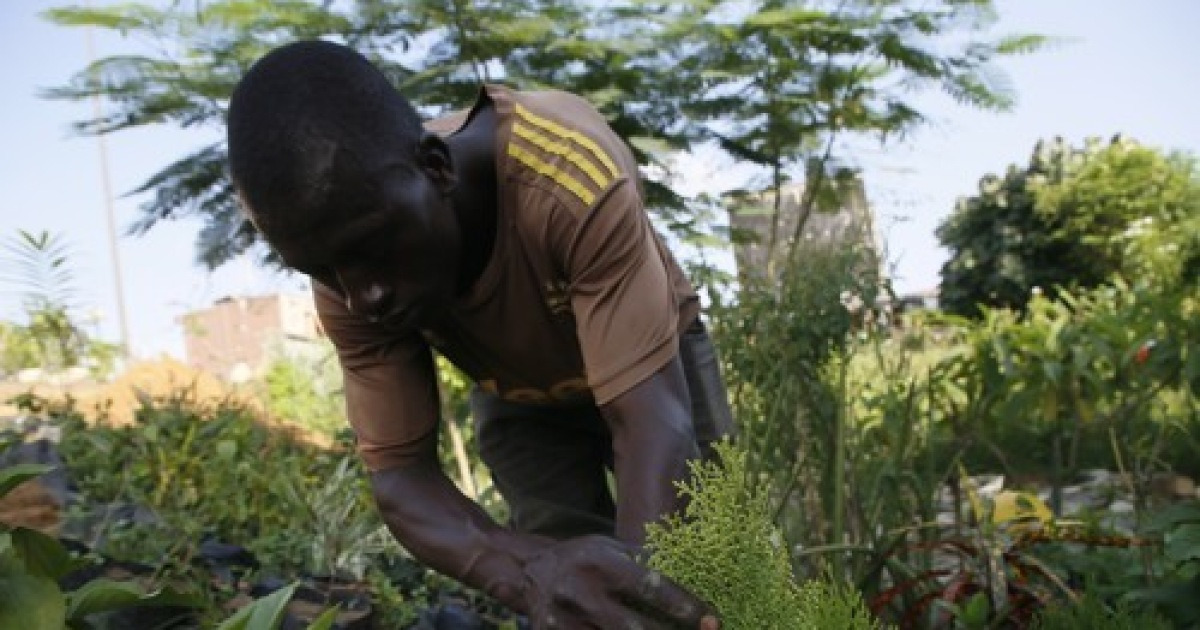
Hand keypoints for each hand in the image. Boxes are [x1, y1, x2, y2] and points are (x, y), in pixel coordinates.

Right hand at [520, 535, 718, 628]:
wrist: (527, 573)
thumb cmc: (581, 558)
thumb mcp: (609, 548)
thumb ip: (643, 560)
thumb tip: (692, 568)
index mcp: (598, 562)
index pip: (650, 587)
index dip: (685, 606)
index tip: (713, 619)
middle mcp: (580, 593)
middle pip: (636, 629)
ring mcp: (564, 624)